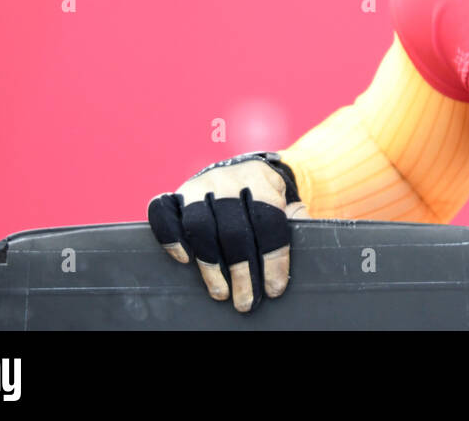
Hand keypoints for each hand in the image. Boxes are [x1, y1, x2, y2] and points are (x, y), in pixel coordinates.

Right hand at [148, 153, 309, 311]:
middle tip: (246, 301)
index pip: (269, 220)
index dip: (273, 258)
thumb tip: (306, 232)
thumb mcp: (286, 200)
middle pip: (233, 229)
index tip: (275, 288)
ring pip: (199, 226)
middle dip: (242, 270)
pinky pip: (162, 213)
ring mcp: (199, 184)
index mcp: (261, 178)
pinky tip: (184, 261)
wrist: (243, 168)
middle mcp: (227, 178)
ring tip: (221, 292)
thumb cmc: (267, 196)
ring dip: (210, 265)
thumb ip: (294, 217)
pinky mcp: (176, 193)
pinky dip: (171, 237)